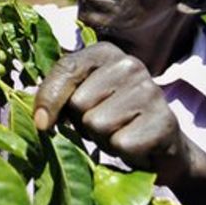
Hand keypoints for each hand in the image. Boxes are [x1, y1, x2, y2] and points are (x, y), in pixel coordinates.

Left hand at [33, 42, 193, 183]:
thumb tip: (40, 120)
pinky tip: (136, 143)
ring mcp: (150, 90)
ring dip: (102, 138)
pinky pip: (121, 144)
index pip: (66, 69)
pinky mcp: (165, 120)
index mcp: (105, 52)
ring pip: (97, 124)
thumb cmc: (110, 115)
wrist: (160, 142)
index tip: (41, 123)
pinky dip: (123, 151)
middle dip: (82, 122)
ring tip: (119, 132)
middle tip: (103, 122)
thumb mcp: (80, 98)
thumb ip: (55, 96)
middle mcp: (130, 64)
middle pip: (79, 102)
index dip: (48, 98)